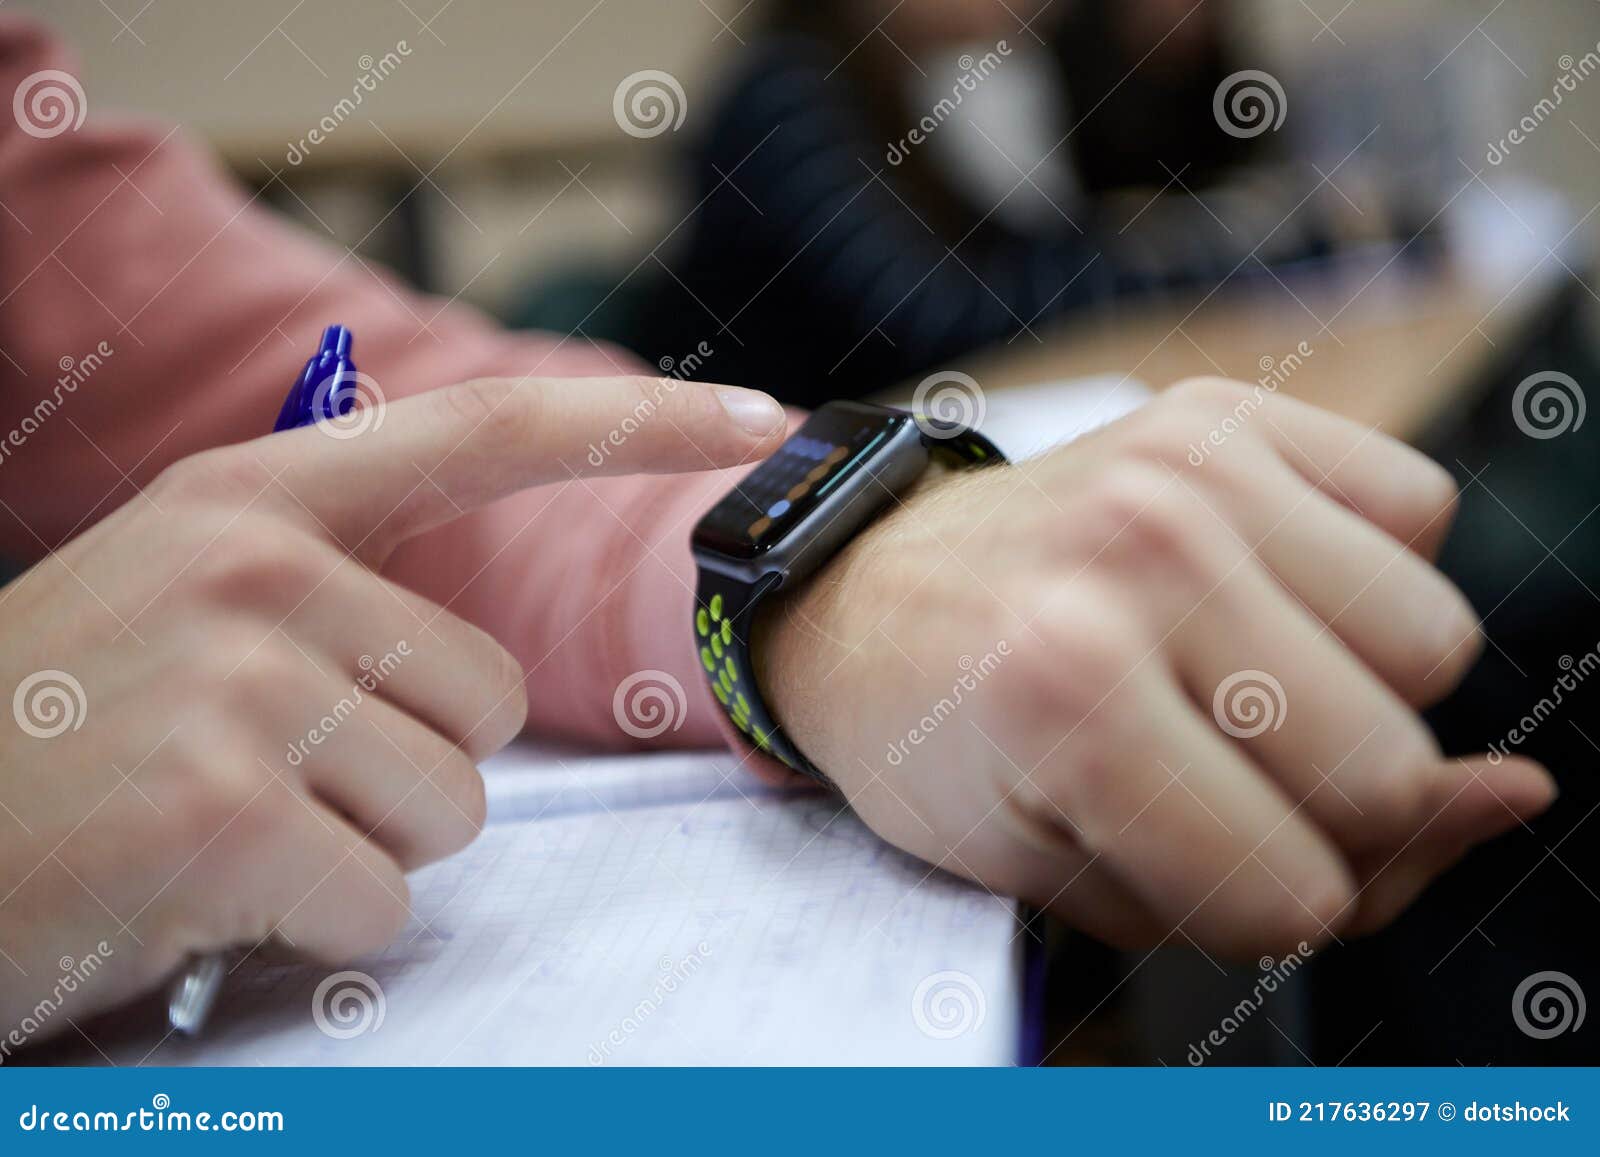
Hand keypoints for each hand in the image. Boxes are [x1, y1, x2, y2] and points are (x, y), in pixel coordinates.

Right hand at [0, 375, 785, 1038]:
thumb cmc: (45, 737)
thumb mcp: (171, 603)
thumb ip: (321, 589)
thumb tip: (469, 662)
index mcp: (250, 501)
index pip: (483, 434)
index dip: (633, 427)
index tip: (758, 419)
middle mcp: (253, 565)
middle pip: (482, 700)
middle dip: (402, 771)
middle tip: (261, 785)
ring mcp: (237, 680)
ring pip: (448, 807)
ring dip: (355, 852)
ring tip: (218, 836)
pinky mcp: (220, 809)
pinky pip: (382, 900)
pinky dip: (311, 929)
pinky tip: (198, 898)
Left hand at [758, 379, 1554, 956]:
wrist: (866, 599)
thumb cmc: (957, 751)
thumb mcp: (1089, 876)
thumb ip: (1316, 873)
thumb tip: (1510, 790)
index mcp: (1069, 699)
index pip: (1301, 891)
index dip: (1258, 905)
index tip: (1181, 855)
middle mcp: (1137, 559)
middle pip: (1387, 767)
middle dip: (1316, 806)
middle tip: (1202, 764)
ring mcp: (1184, 468)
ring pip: (1433, 640)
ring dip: (1353, 686)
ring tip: (1226, 672)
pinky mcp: (1221, 411)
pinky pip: (1417, 509)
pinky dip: (1358, 569)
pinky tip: (1253, 588)